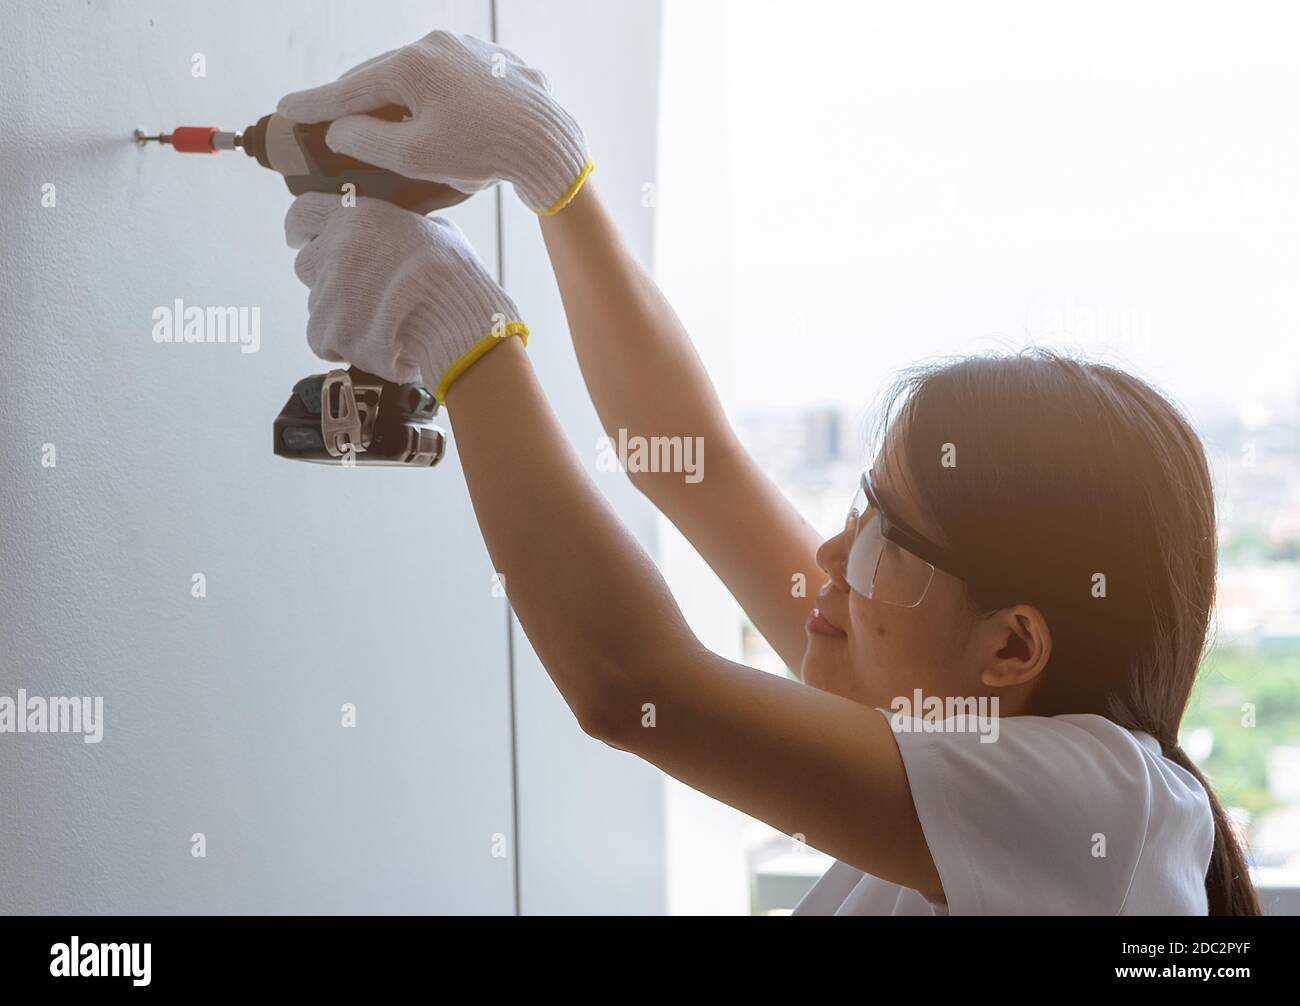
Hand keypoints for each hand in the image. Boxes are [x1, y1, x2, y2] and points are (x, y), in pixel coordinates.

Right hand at [277, 30, 592, 214]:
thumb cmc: (484, 154)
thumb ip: (368, 140)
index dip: (315, 103)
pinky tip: (436, 114)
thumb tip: (339, 129)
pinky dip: (436, 96)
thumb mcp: (415, 157)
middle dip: (356, 98)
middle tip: (327, 116)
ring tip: (381, 118)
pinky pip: (454, 77)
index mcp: (413, 64)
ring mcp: (472, 49)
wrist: (550, 147)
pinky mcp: (498, 62)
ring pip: (420, 73)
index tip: (286, 109)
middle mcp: (440, 44)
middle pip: (384, 75)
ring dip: (398, 96)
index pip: (351, 87)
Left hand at [285, 193, 527, 402]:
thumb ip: (404, 229)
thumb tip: (403, 236)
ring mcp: (325, 294)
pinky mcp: (327, 334)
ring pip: (320, 307)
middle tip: (361, 291)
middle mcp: (331, 251)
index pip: (301, 213)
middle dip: (328, 277)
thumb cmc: (453, 273)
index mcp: (353, 216)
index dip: (300, 229)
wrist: (453, 319)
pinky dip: (345, 346)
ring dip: (343, 314)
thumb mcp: (436, 230)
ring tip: (381, 323)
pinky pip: (324, 341)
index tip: (301, 238)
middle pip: (307, 265)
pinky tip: (376, 344)